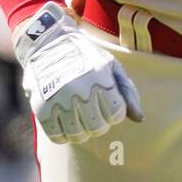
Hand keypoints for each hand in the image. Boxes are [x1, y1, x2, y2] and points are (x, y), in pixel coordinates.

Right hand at [13, 2, 143, 144]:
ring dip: (82, 130)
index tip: (107, 102)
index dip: (115, 111)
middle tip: (92, 109)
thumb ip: (128, 92)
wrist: (48, 44)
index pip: (116, 114)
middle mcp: (80, 91)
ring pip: (79, 135)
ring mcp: (59, 101)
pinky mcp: (41, 109)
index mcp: (100, 79)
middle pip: (98, 128)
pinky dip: (63, 134)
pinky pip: (57, 137)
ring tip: (78, 115)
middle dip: (99, 122)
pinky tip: (64, 121)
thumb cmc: (85, 57)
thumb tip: (140, 119)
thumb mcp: (111, 66)